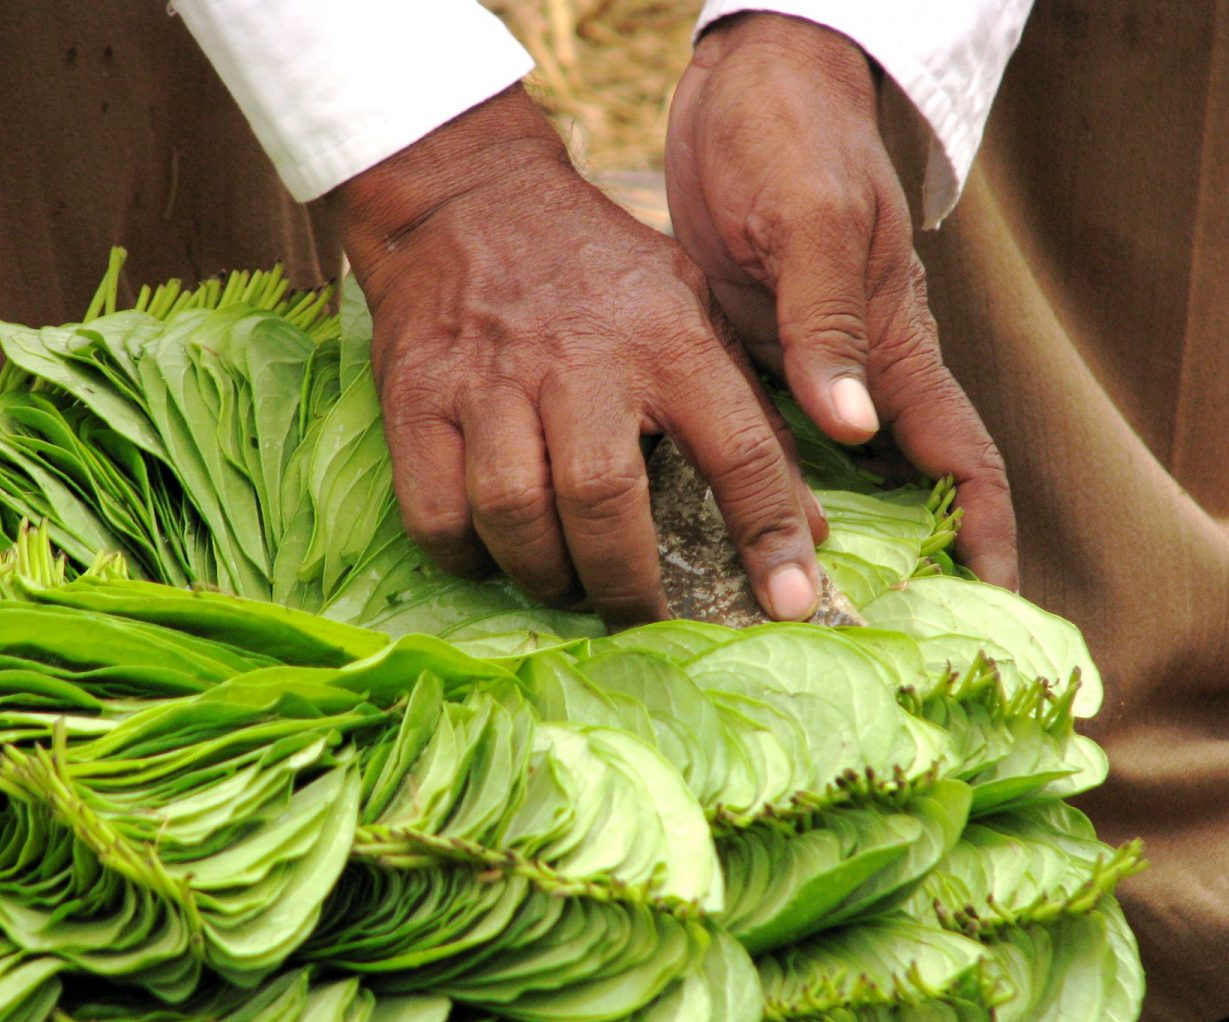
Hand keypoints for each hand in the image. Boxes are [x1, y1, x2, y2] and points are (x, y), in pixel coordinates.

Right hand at [329, 87, 826, 626]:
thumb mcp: (689, 310)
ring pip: (514, 514)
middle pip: (605, 501)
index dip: (769, 532)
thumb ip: (748, 414)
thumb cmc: (594, 273)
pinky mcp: (417, 400)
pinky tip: (490, 551)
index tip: (790, 600)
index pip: (738, 448)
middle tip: (640, 614)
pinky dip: (465, 555)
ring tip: (566, 582)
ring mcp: (489, 383)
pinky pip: (436, 512)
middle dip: (628, 584)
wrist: (468, 200)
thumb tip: (811, 526)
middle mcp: (580, 363)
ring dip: (545, 574)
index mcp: (666, 340)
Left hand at [666, 14, 1017, 587]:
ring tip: (767, 610)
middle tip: (855, 640)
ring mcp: (800, 368)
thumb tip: (851, 427)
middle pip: (896, 489)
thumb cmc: (791, 140)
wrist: (739, 86)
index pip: (962, 459)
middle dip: (895, 564)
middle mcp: (855, 371)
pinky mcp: (741, 356)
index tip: (984, 613)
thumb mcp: (817, 222)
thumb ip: (831, 322)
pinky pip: (747, 442)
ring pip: (818, 478)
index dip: (983, 538)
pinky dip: (737, 492)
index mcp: (896, 343)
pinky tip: (700, 534)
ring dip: (806, 542)